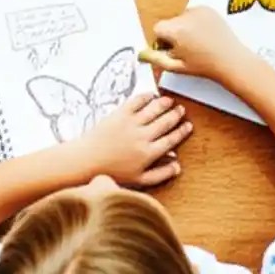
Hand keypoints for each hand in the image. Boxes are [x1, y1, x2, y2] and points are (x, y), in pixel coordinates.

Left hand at [74, 93, 192, 187]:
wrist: (86, 160)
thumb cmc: (112, 172)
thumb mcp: (139, 180)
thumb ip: (161, 174)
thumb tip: (178, 166)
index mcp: (149, 153)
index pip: (172, 139)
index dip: (182, 131)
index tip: (188, 125)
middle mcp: (143, 137)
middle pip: (166, 122)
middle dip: (176, 115)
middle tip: (181, 110)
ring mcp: (131, 124)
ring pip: (154, 110)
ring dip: (164, 104)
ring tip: (170, 101)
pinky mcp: (120, 114)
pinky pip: (137, 101)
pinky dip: (146, 97)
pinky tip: (151, 95)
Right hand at [142, 7, 251, 81]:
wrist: (231, 60)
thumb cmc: (204, 66)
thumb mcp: (176, 66)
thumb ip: (156, 59)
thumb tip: (141, 54)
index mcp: (175, 30)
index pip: (157, 28)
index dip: (163, 41)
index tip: (172, 50)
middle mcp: (185, 16)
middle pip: (169, 22)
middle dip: (173, 33)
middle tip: (186, 49)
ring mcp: (198, 10)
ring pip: (181, 18)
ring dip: (184, 27)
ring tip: (197, 43)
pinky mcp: (208, 9)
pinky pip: (194, 14)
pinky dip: (196, 22)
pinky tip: (204, 36)